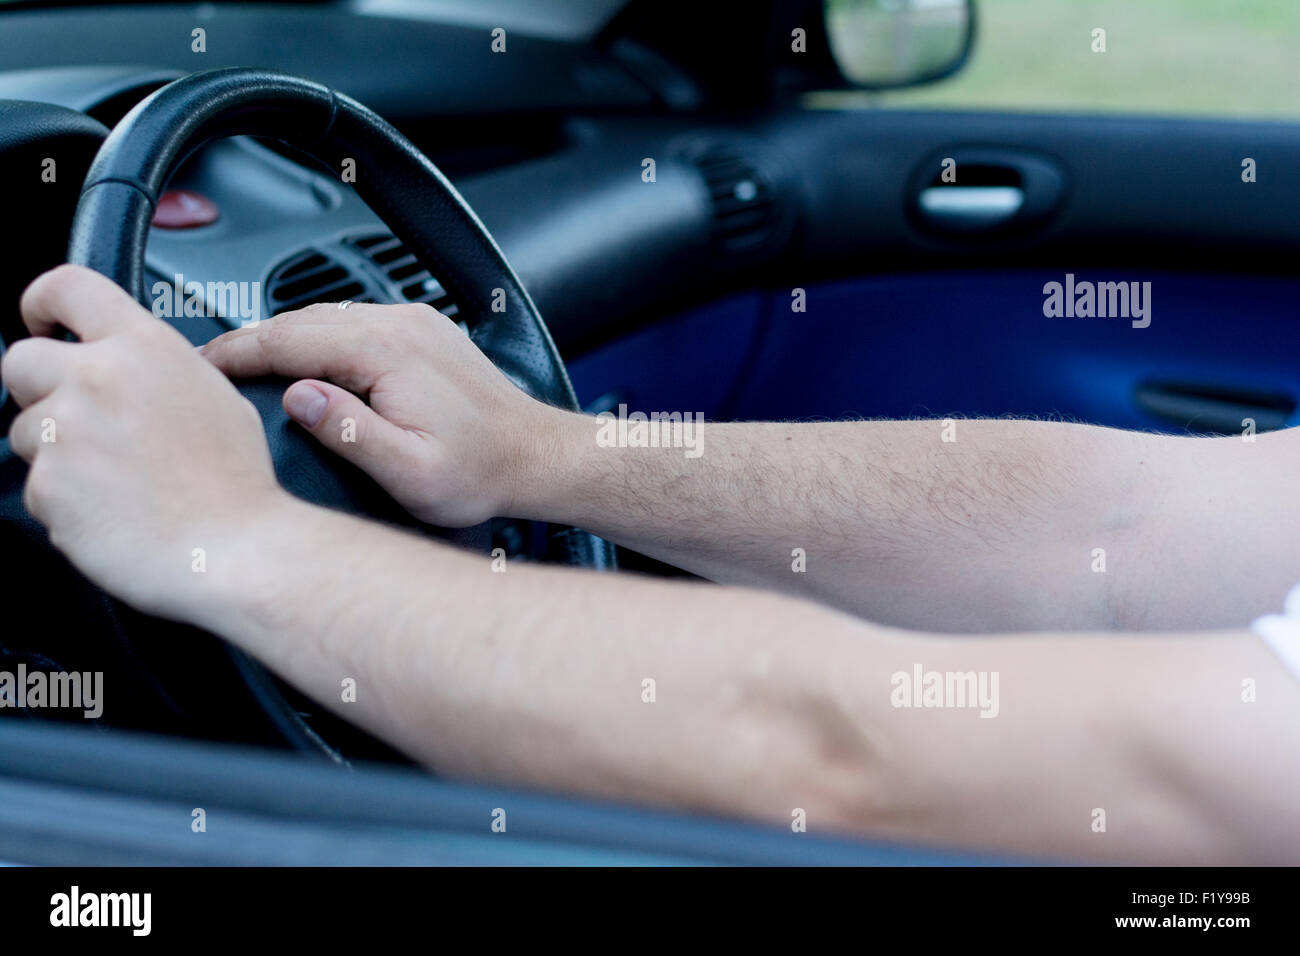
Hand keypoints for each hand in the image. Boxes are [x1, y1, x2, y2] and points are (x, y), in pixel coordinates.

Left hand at [2, 265, 288, 621]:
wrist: (235, 548)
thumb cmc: (236, 483)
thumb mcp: (217, 397)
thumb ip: (160, 369)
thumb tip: (135, 368)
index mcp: (144, 347)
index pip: (66, 286)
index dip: (42, 302)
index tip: (43, 322)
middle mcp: (97, 378)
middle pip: (21, 360)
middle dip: (41, 390)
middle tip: (82, 422)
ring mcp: (64, 431)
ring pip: (24, 430)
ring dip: (57, 453)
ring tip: (117, 481)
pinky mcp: (46, 484)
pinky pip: (36, 485)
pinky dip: (66, 500)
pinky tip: (114, 510)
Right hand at [199, 301, 564, 526]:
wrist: (535, 456)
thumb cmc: (481, 471)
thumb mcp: (409, 472)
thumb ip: (350, 433)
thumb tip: (297, 397)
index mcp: (386, 352)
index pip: (286, 338)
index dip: (234, 352)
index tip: (196, 368)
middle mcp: (399, 324)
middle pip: (300, 320)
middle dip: (249, 342)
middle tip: (206, 370)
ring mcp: (414, 323)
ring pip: (326, 317)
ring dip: (283, 337)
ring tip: (243, 367)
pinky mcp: (424, 331)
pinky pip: (355, 322)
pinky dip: (318, 337)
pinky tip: (303, 362)